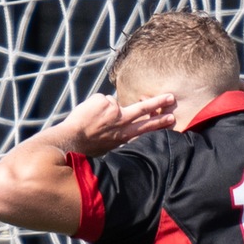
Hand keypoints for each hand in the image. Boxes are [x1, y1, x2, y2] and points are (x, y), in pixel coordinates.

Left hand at [55, 92, 175, 156]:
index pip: (146, 127)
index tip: (171, 118)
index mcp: (124, 135)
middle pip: (143, 109)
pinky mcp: (104, 101)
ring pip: (113, 104)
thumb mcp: (109, 144)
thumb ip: (118, 132)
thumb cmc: (87, 146)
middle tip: (171, 97)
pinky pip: (100, 100)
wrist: (71, 141)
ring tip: (91, 119)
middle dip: (158, 103)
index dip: (159, 123)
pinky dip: (92, 106)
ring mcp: (114, 110)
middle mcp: (122, 122)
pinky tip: (86, 116)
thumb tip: (123, 117)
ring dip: (102, 110)